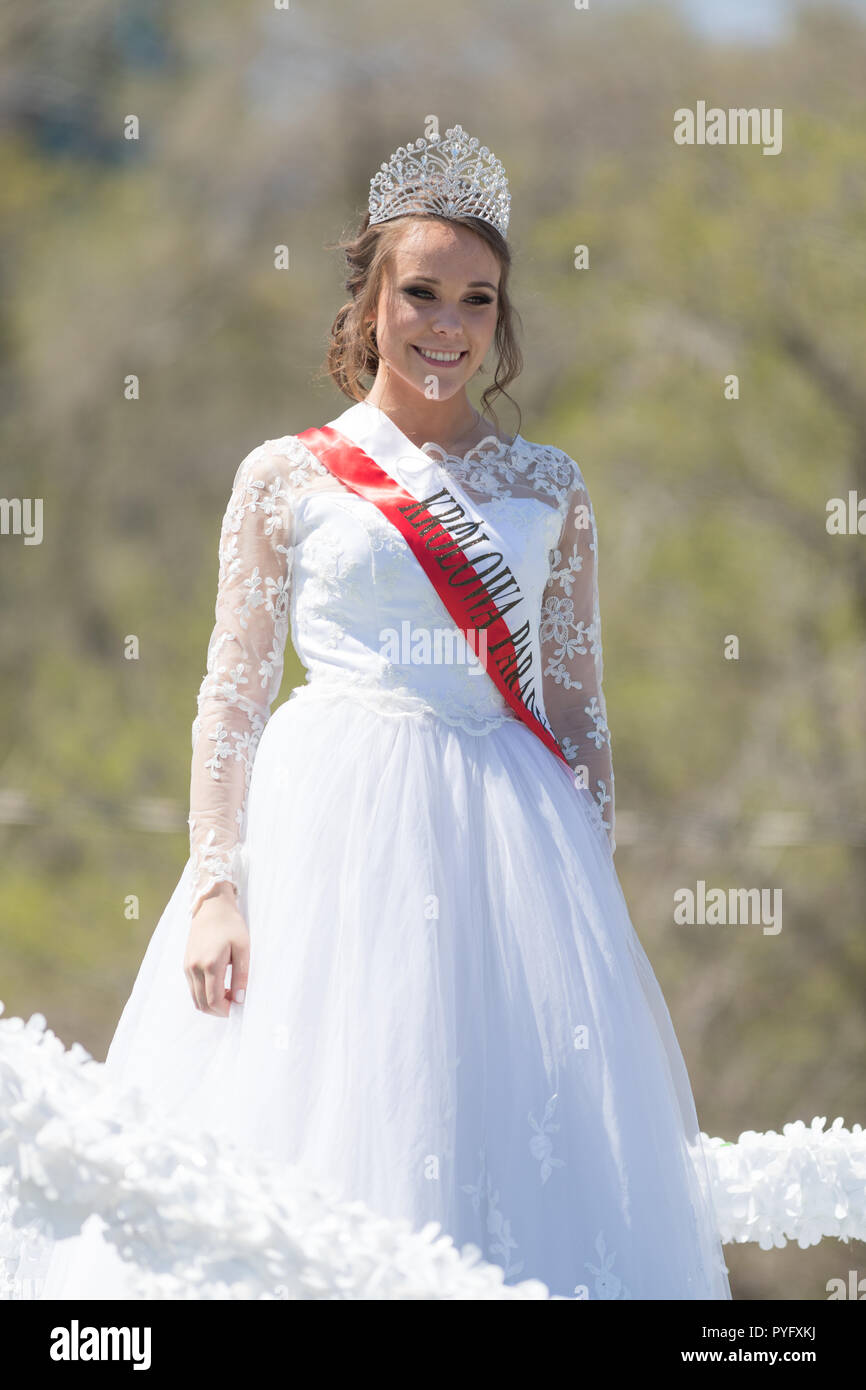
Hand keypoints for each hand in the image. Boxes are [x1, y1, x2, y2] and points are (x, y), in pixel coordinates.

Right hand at [184, 881, 249, 1017]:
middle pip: (203, 1004)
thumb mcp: (243, 948)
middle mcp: (195, 968)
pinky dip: (204, 994)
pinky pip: (193, 989)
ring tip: (229, 993)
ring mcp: (188, 967)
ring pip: (196, 999)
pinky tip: (219, 985)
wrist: (211, 906)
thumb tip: (241, 1000)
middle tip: (235, 1002)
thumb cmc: (230, 924)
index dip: (227, 1010)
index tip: (239, 1007)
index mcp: (210, 965)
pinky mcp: (185, 964)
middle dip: (220, 1010)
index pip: (214, 1001)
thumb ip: (241, 975)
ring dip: (211, 1003)